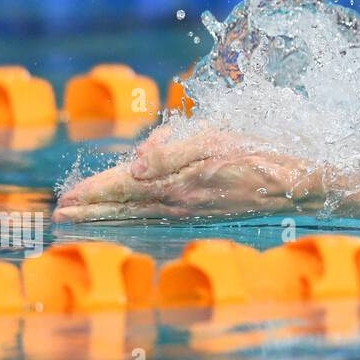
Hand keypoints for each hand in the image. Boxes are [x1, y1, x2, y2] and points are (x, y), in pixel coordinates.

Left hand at [53, 126, 316, 222]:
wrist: (297, 185)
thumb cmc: (258, 155)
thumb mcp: (213, 141)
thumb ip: (170, 153)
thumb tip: (132, 168)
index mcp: (176, 183)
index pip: (123, 186)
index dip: (93, 191)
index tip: (66, 198)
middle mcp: (180, 201)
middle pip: (126, 206)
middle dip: (93, 210)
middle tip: (62, 215)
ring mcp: (194, 209)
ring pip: (141, 212)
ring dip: (111, 215)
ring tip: (88, 218)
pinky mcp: (207, 210)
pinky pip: (160, 214)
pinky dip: (138, 215)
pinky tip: (138, 214)